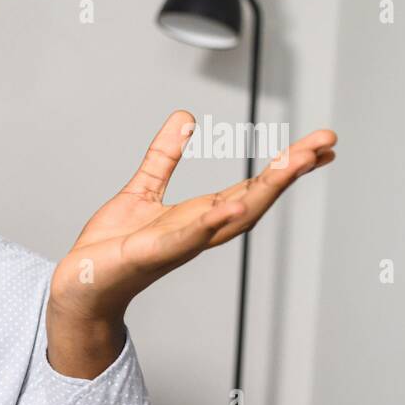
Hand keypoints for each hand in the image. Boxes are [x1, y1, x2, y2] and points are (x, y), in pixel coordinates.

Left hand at [50, 109, 336, 322]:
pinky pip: (184, 238)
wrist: (81, 285)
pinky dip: (209, 223)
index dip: (285, 166)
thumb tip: (185, 118)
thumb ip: (164, 156)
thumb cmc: (113, 247)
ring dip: (262, 191)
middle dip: (289, 172)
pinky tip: (231, 206)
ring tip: (293, 164)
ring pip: (229, 217)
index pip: (251, 186)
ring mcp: (177, 244)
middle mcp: (196, 231)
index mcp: (198, 216)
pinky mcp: (149, 254)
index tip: (320, 145)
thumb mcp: (142, 190)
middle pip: (253, 198)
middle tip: (324, 144)